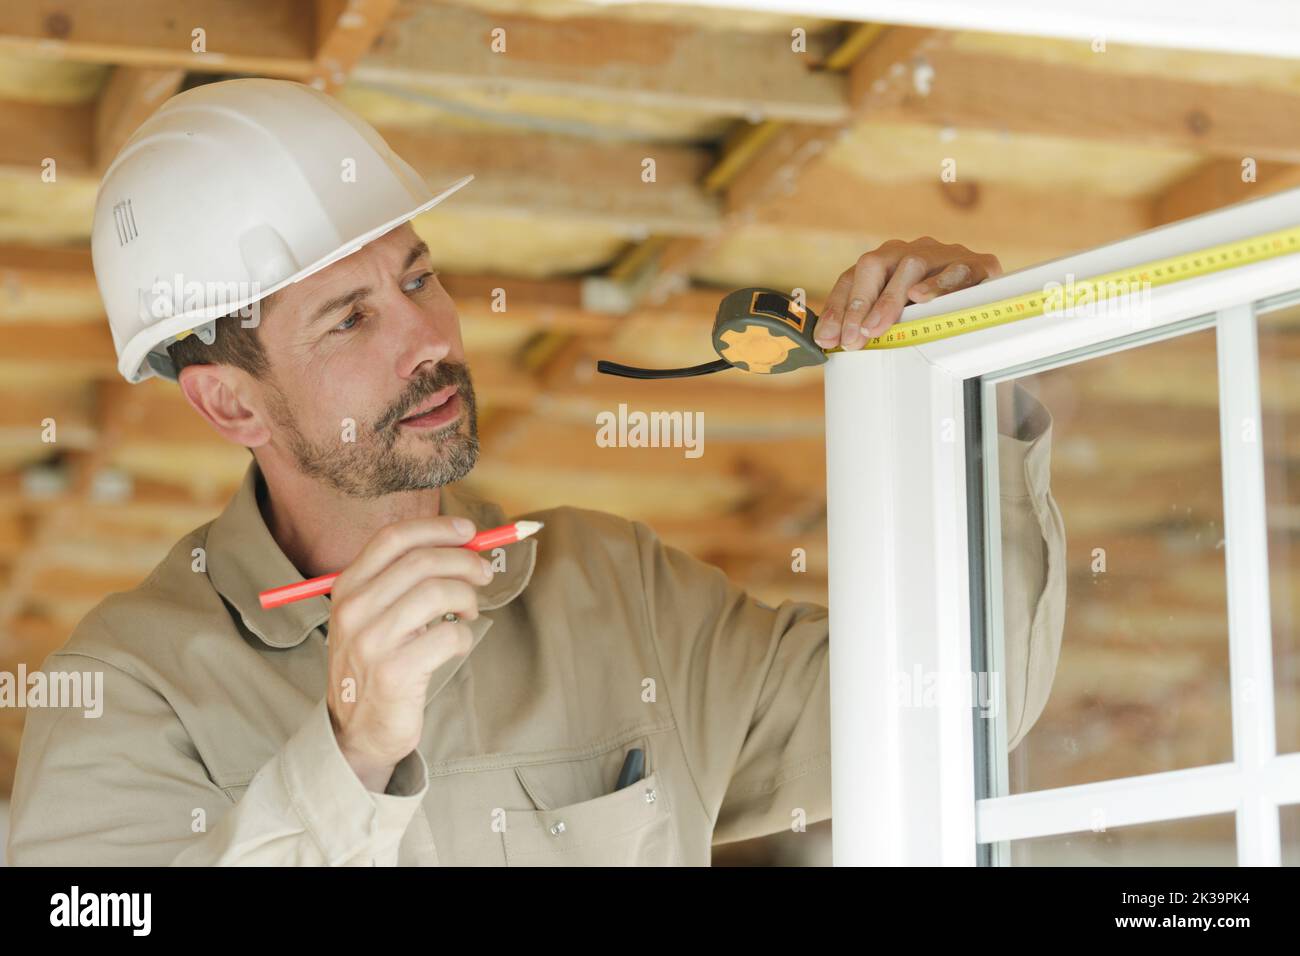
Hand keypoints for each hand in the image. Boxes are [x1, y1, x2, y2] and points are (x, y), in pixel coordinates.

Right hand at [325, 515, 493, 790]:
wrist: (357, 730)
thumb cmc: (375, 665)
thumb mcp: (372, 616)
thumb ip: (403, 580)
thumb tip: (461, 544)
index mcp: (347, 588)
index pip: (394, 539)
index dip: (437, 529)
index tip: (469, 532)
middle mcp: (354, 610)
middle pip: (421, 562)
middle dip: (464, 561)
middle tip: (483, 574)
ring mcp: (372, 642)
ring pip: (437, 593)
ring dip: (466, 598)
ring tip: (468, 612)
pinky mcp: (395, 673)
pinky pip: (449, 635)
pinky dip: (464, 636)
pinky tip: (458, 644)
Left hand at [813, 237, 1002, 350]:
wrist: (991, 298)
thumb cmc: (935, 309)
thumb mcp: (898, 316)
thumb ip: (868, 324)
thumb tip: (829, 342)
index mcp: (886, 260)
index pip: (852, 278)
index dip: (837, 308)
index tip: (827, 339)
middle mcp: (910, 251)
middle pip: (875, 265)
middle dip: (859, 304)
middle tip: (852, 338)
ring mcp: (944, 254)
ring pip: (912, 265)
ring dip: (890, 299)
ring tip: (875, 327)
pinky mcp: (977, 263)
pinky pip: (956, 269)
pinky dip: (937, 284)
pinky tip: (921, 297)